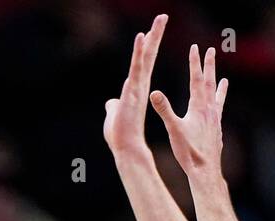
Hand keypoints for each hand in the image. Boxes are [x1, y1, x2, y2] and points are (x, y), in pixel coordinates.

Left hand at [103, 14, 167, 160]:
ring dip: (152, 37)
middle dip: (156, 34)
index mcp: (137, 88)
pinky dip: (139, 52)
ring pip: (145, 57)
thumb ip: (114, 106)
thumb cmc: (121, 136)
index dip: (148, 46)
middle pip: (149, 55)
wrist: (125, 149)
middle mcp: (140, 85)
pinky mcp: (133, 92)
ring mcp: (138, 87)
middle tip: (163, 16)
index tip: (152, 30)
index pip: (144, 62)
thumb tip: (111, 102)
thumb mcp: (115, 115)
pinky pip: (137, 67)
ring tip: (160, 19)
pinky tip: (141, 36)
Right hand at [151, 44, 227, 179]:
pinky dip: (220, 107)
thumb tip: (153, 92)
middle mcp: (210, 111)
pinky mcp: (217, 131)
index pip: (196, 79)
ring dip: (219, 86)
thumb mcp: (173, 129)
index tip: (195, 48)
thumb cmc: (189, 151)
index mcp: (198, 107)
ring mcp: (215, 121)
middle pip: (210, 83)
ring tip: (224, 79)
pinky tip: (218, 111)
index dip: (195, 63)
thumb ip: (164, 109)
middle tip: (211, 52)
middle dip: (209, 67)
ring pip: (218, 98)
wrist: (206, 171)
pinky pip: (219, 113)